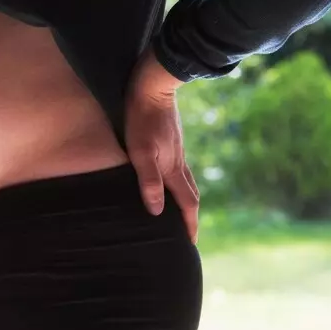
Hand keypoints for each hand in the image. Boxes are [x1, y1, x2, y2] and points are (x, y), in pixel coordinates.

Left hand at [125, 48, 199, 243]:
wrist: (152, 86)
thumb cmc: (141, 119)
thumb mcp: (140, 152)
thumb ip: (149, 181)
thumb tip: (158, 211)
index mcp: (173, 168)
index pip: (187, 203)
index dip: (189, 224)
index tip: (190, 243)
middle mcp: (179, 161)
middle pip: (190, 194)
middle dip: (190, 215)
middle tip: (186, 233)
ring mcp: (177, 149)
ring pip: (184, 180)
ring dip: (183, 198)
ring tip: (177, 211)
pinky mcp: (170, 139)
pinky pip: (178, 168)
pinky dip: (176, 182)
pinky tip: (166, 179)